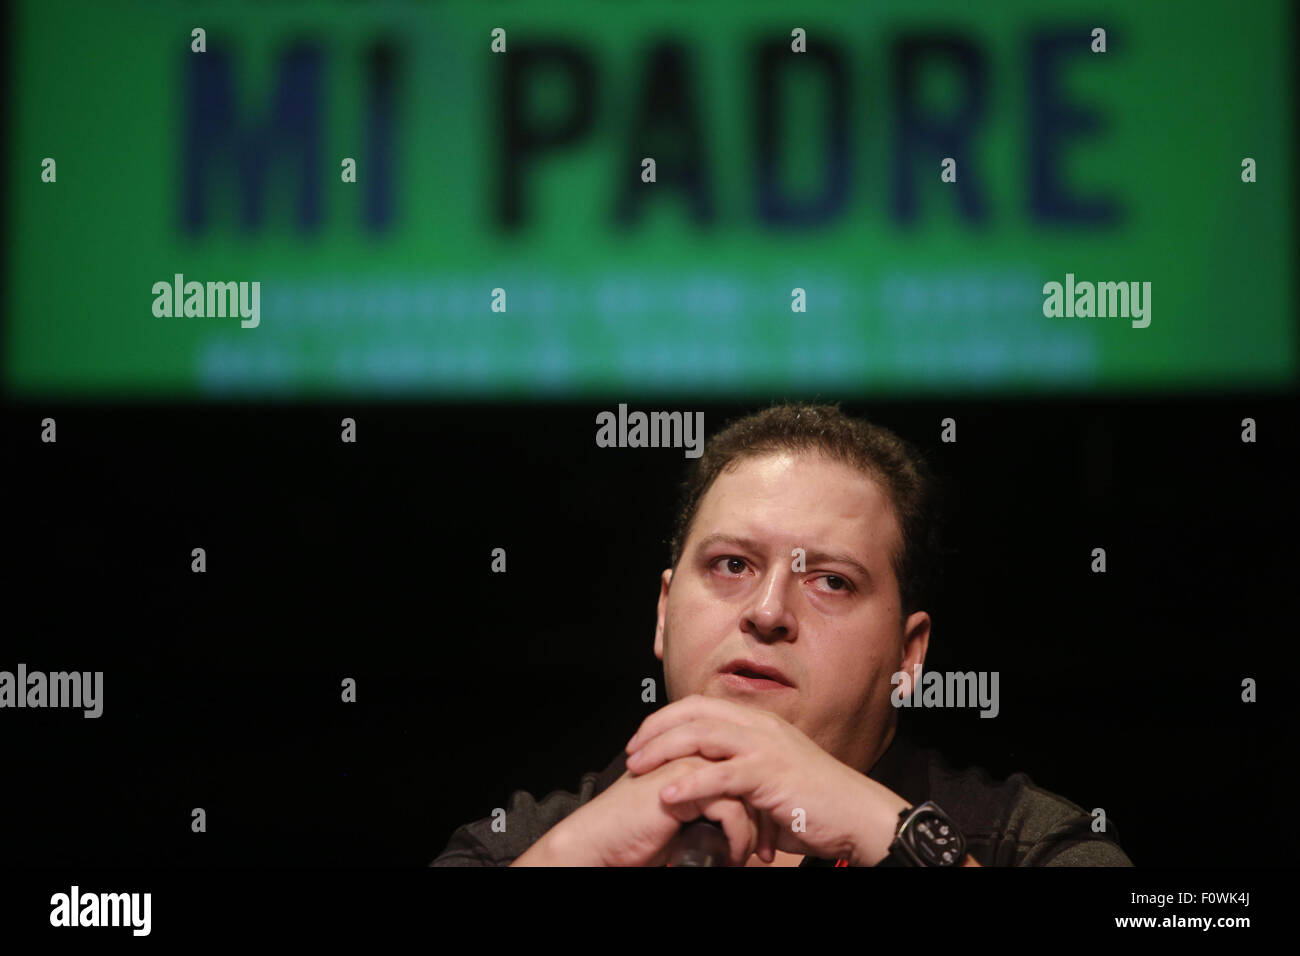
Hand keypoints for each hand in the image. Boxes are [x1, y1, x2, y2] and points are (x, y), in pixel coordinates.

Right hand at [522, 754, 761, 866]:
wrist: (602, 839)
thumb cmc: (635, 831)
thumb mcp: (682, 817)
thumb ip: (709, 807)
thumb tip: (742, 825)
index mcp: (696, 753)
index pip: (744, 770)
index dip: (758, 807)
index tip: (765, 840)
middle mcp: (695, 750)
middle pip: (751, 778)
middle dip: (764, 818)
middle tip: (767, 851)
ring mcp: (690, 761)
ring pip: (746, 793)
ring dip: (753, 832)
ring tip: (750, 858)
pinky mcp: (686, 780)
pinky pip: (732, 810)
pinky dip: (737, 840)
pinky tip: (729, 858)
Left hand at [624, 695, 909, 865]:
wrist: (858, 816)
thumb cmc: (817, 803)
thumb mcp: (772, 779)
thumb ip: (741, 774)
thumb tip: (709, 788)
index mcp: (759, 723)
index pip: (701, 706)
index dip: (667, 719)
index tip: (642, 739)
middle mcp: (760, 726)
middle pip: (694, 713)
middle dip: (656, 730)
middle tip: (630, 752)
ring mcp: (766, 747)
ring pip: (701, 736)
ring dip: (663, 751)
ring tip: (637, 767)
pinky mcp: (770, 774)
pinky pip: (719, 776)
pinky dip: (689, 785)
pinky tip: (666, 796)